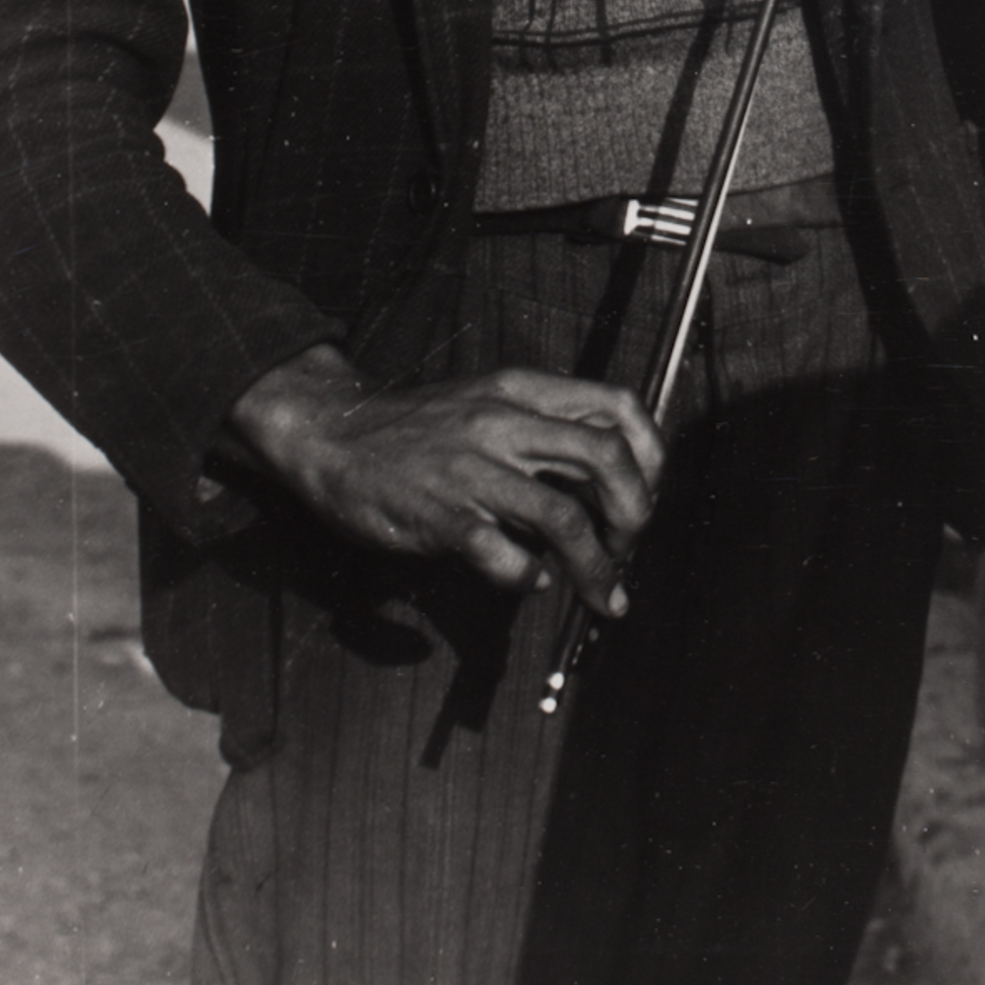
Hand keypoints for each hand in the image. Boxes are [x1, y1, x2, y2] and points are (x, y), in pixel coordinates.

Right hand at [229, 345, 665, 616]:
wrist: (333, 434)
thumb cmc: (418, 428)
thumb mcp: (489, 402)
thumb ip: (544, 429)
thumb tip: (606, 481)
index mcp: (523, 390)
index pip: (617, 406)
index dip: (650, 454)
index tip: (648, 491)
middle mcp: (506, 422)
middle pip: (607, 459)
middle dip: (637, 513)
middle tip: (631, 548)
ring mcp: (474, 469)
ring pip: (566, 517)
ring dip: (598, 566)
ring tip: (606, 594)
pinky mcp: (442, 516)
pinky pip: (507, 556)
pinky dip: (530, 576)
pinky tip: (531, 579)